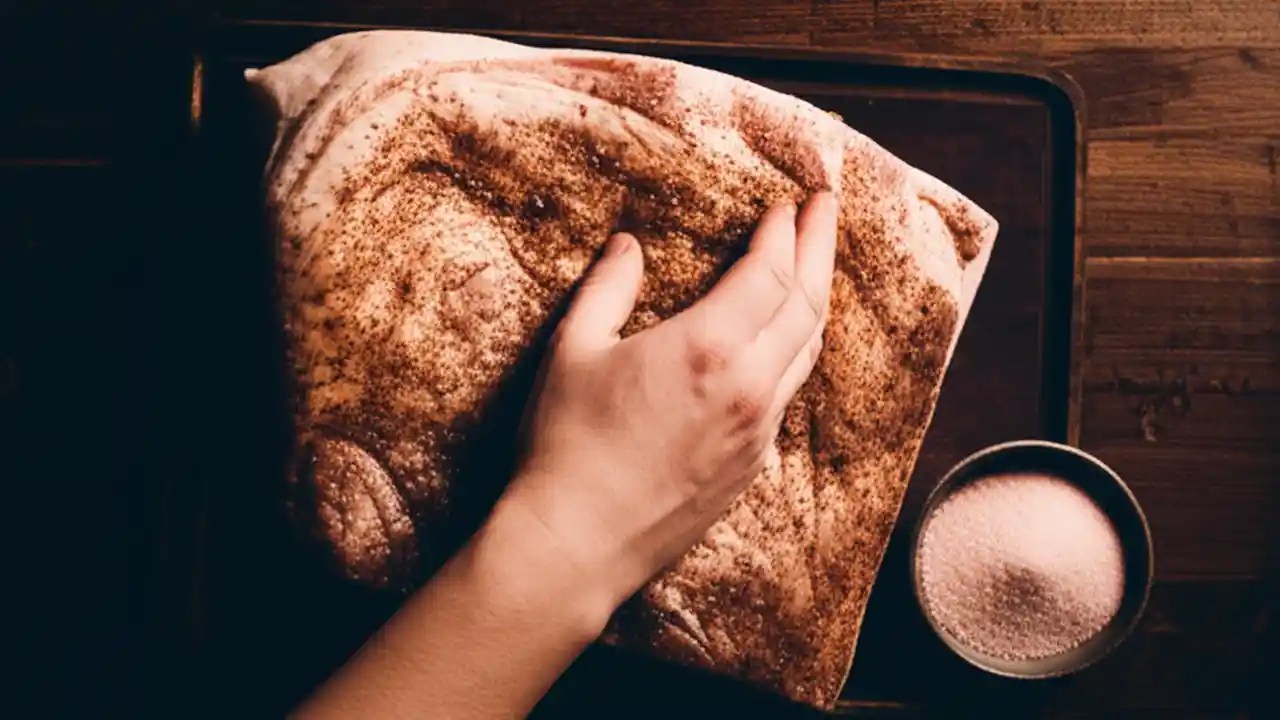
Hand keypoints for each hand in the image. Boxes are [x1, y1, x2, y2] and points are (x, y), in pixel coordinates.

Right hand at [497, 192, 838, 613]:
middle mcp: (748, 385)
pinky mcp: (752, 465)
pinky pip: (789, 392)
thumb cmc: (566, 446)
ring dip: (816, 298)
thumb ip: (607, 289)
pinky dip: (798, 349)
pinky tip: (788, 339)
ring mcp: (757, 430)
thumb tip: (628, 246)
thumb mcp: (573, 351)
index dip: (782, 234)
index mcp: (706, 347)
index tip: (787, 204)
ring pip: (807, 350)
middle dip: (819, 248)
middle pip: (806, 303)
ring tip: (817, 264)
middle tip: (827, 208)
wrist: (577, 543)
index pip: (768, 273)